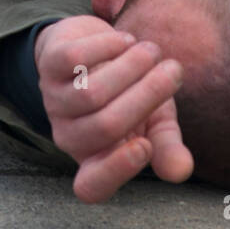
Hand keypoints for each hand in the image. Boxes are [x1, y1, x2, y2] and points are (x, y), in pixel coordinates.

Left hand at [34, 14, 193, 202]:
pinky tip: (124, 41)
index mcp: (96, 159)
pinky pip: (74, 58)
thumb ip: (166, 146)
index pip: (91, 186)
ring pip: (91, 92)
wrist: (98, 49)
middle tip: (173, 70)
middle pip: (105, 126)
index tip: (145, 146)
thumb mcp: (155, 121)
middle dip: (147, 94)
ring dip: (131, 65)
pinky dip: (107, 46)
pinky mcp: (48, 66)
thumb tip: (181, 171)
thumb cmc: (131, 92)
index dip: (114, 171)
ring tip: (152, 51)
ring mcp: (54, 101)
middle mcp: (69, 136)